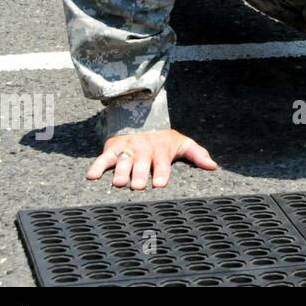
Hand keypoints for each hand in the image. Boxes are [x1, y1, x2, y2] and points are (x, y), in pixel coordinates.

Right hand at [87, 129, 218, 189]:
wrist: (143, 120)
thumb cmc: (165, 140)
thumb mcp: (183, 143)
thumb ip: (198, 154)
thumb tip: (213, 166)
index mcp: (161, 148)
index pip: (162, 162)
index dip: (161, 172)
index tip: (160, 184)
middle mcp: (144, 148)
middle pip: (141, 163)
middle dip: (139, 174)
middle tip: (137, 186)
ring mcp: (127, 148)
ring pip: (123, 161)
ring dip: (120, 172)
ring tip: (118, 183)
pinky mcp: (112, 148)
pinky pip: (103, 157)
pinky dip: (97, 166)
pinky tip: (91, 176)